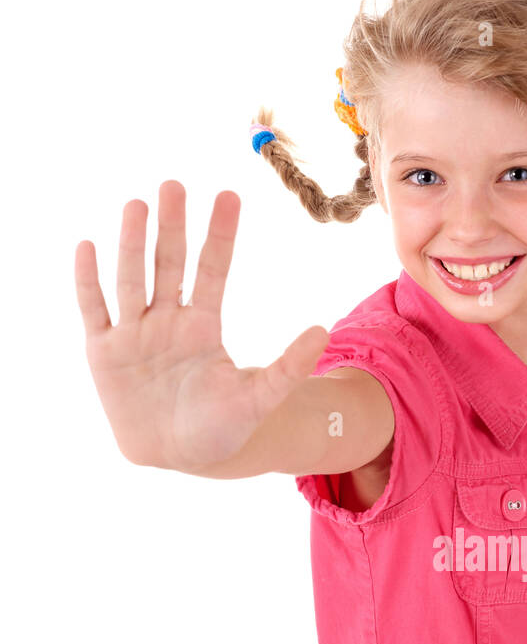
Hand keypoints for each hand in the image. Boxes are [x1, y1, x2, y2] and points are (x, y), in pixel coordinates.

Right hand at [74, 180, 328, 472]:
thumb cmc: (221, 429)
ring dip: (132, 243)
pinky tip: (87, 247)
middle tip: (174, 185)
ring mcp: (134, 333)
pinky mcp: (104, 352)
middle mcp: (167, 320)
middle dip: (171, 227)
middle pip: (168, 264)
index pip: (212, 269)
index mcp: (203, 325)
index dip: (220, 235)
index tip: (228, 195)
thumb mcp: (259, 399)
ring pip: (131, 279)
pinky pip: (94, 310)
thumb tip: (323, 332)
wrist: (178, 458)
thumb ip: (289, 367)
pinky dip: (88, 281)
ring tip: (136, 206)